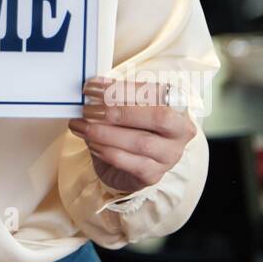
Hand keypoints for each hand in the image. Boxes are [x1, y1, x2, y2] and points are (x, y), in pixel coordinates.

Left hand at [68, 75, 196, 196]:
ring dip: (105, 133)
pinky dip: (106, 151)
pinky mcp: (154, 175)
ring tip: (81, 126)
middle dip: (119, 112)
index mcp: (177, 104)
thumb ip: (114, 94)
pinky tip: (91, 143)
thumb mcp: (124, 105)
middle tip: (87, 110)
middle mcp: (180, 130)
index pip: (156, 91)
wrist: (127, 164)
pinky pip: (130, 163)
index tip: (92, 87)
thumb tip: (93, 86)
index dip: (124, 88)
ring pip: (141, 142)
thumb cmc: (129, 127)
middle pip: (158, 117)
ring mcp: (170, 155)